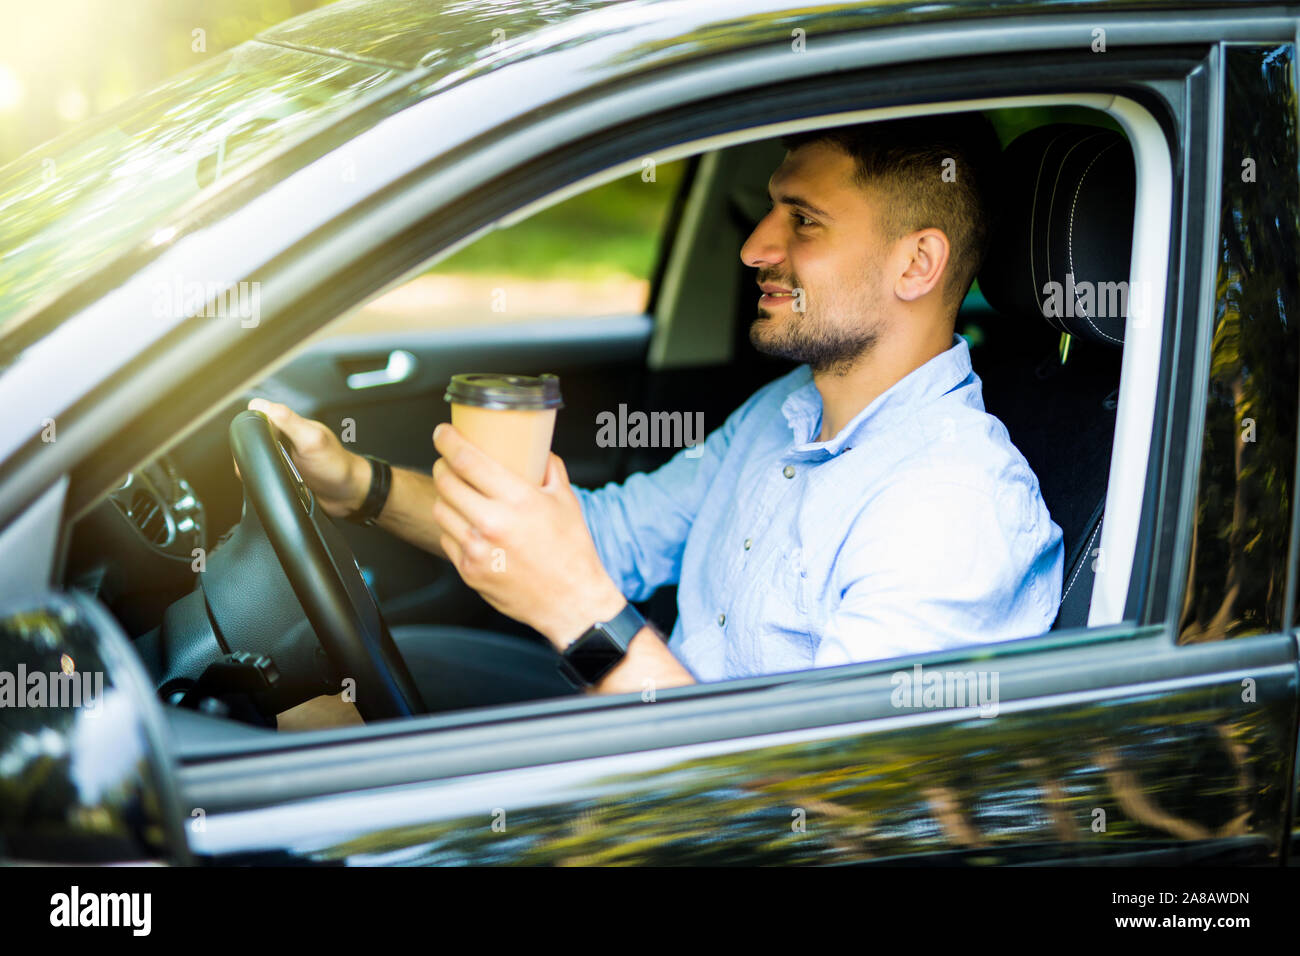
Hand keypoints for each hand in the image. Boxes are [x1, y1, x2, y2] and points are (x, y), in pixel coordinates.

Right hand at [243, 399, 370, 517]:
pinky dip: (268, 479)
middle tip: (277, 461)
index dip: (253, 425)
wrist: (348, 496)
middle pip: (255, 436)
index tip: (260, 440)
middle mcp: (287, 437)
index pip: (260, 413)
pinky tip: (279, 483)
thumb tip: (263, 405)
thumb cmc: (336, 466)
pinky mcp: (283, 472)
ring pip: (258, 456)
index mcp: (292, 423)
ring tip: (283, 473)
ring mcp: (284, 455)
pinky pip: (266, 473)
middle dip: (257, 450)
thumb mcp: (312, 440)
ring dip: (263, 467)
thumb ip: (289, 422)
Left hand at [431, 423, 625, 648]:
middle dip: (442, 465)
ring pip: (441, 509)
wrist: (570, 601)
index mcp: (517, 500)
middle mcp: (492, 523)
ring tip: (457, 492)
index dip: (448, 441)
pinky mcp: (468, 570)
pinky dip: (452, 525)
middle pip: (446, 482)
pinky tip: (466, 522)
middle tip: (448, 461)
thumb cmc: (571, 551)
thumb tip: (538, 450)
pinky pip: (446, 537)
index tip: (443, 433)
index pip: (468, 460)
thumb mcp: (566, 501)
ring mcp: (477, 549)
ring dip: (445, 495)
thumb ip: (550, 469)